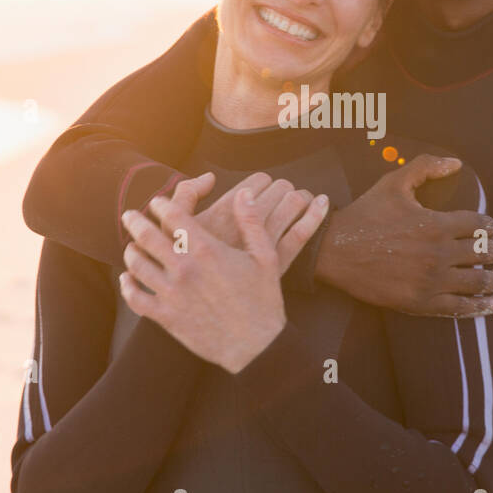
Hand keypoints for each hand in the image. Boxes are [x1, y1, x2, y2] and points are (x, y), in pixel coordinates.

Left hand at [118, 187, 328, 373]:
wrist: (257, 346)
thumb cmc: (263, 300)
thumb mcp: (265, 256)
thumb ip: (251, 222)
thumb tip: (244, 194)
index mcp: (207, 250)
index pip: (172, 216)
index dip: (160, 204)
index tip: (157, 202)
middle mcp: (185, 268)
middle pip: (147, 235)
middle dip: (135, 222)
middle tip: (129, 216)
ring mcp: (173, 294)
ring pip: (137, 265)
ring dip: (130, 252)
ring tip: (131, 247)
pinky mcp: (167, 317)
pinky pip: (135, 299)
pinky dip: (127, 286)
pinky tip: (128, 280)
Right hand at [150, 172, 326, 273]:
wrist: (201, 314)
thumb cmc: (182, 272)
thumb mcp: (171, 230)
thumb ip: (186, 196)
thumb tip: (211, 177)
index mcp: (222, 214)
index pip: (256, 183)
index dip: (261, 183)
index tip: (259, 192)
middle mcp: (246, 226)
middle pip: (279, 189)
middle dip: (282, 188)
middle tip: (279, 196)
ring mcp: (264, 245)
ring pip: (294, 204)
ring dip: (300, 197)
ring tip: (297, 201)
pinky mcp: (278, 265)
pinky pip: (303, 233)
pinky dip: (316, 214)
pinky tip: (321, 204)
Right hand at [314, 155, 492, 316]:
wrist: (336, 250)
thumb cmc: (365, 215)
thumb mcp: (394, 183)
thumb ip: (425, 167)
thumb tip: (455, 163)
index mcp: (437, 224)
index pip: (479, 226)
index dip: (490, 227)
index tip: (492, 230)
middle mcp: (439, 253)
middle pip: (483, 254)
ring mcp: (431, 280)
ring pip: (477, 282)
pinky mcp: (420, 301)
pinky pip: (458, 307)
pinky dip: (478, 307)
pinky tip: (489, 305)